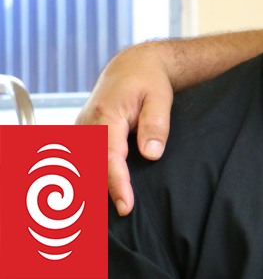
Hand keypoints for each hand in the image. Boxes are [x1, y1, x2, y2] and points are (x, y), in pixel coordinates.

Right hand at [76, 42, 174, 215]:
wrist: (131, 66)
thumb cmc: (148, 81)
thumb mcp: (160, 97)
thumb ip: (155, 125)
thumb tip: (151, 155)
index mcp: (106, 115)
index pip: (110, 157)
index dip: (117, 183)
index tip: (126, 205)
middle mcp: (86, 125)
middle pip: (90, 167)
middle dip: (101, 195)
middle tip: (119, 216)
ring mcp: (80, 130)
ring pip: (81, 166)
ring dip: (89, 190)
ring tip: (101, 217)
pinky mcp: (81, 135)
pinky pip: (80, 161)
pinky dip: (85, 179)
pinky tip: (92, 199)